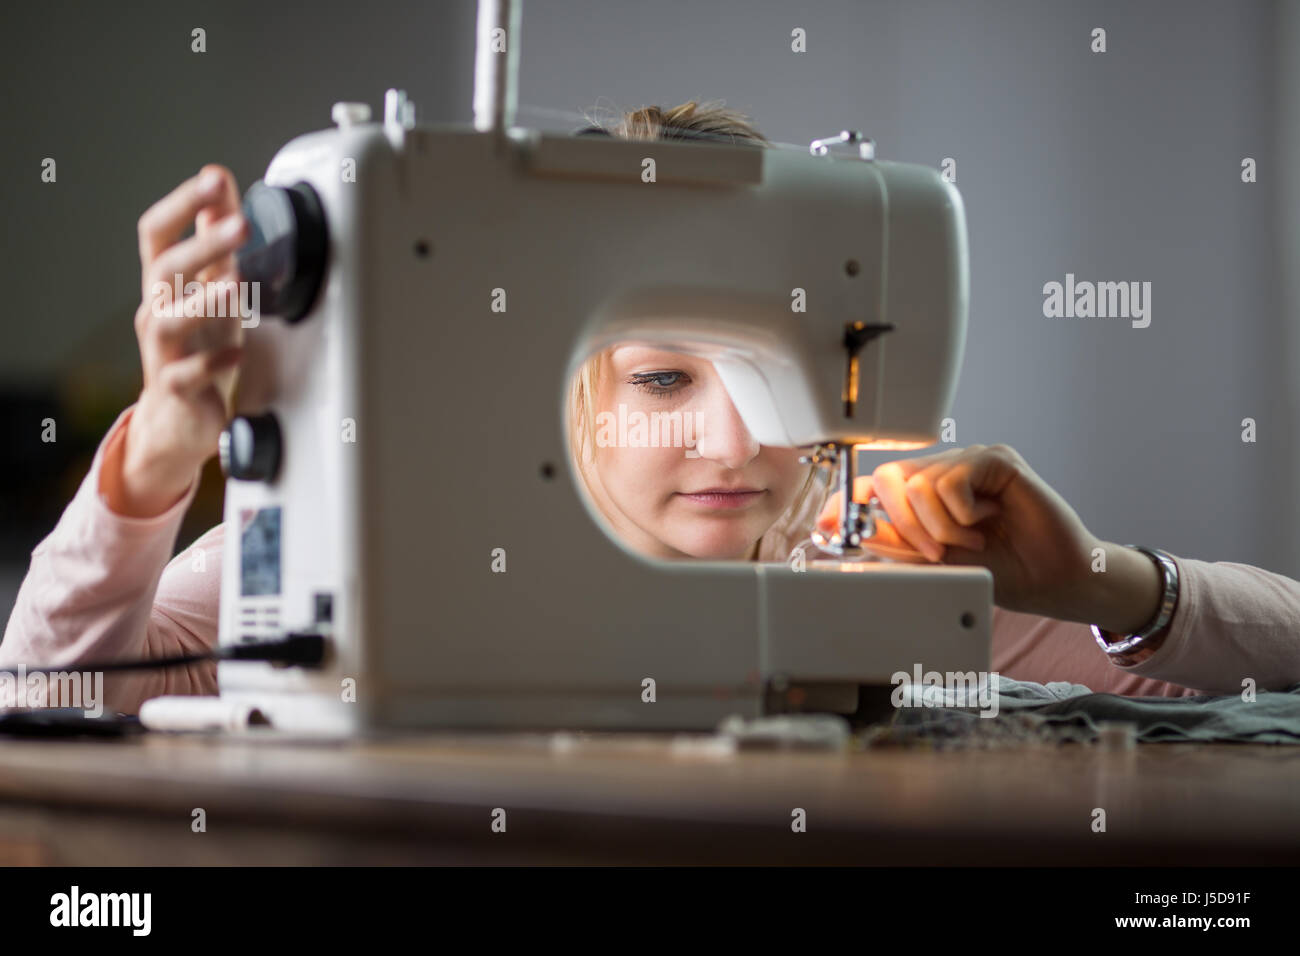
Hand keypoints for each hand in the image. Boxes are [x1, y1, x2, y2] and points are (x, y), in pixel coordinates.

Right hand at [102, 165, 248, 517]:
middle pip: (166, 268)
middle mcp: (157, 310)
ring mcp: (162, 350)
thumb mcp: (210, 286)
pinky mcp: (176, 388)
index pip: (158, 233)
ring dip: (204, 300)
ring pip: (170, 320)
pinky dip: (213, 362)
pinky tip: (237, 350)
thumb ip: (215, 239)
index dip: (182, 203)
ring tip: (236, 286)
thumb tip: (220, 185)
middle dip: (203, 244)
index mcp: (165, 283)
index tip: (212, 178)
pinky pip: (187, 374)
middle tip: (241, 225)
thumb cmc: (199, 347)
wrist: (180, 418)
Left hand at [817, 444, 1115, 621]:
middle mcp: (943, 471)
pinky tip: (986, 521)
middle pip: (887, 477)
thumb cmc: (1002, 570)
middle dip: (900, 523)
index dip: (845, 501)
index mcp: (926, 495)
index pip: (872, 485)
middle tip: (933, 551)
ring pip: (918, 483)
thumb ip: (895, 544)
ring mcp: (969, 461)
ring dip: (939, 526)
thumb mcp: (935, 563)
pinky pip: (951, 480)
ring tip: (970, 541)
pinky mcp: (995, 459)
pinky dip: (961, 512)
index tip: (825, 525)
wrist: (1053, 580)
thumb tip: (849, 531)